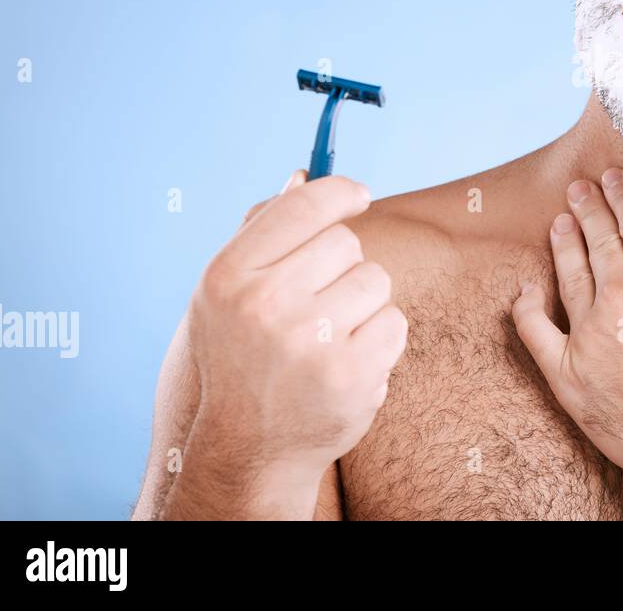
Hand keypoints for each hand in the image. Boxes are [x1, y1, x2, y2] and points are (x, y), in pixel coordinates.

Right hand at [186, 170, 407, 486]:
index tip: (359, 194)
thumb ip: (265, 233)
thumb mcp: (230, 294)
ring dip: (364, 303)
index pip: (301, 206)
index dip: (339, 191)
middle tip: (316, 305)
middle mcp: (264, 305)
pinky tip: (348, 361)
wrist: (250, 448)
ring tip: (329, 337)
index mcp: (227, 276)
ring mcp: (309, 342)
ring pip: (375, 280)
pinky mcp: (350, 375)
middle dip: (342, 267)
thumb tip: (303, 173)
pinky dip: (381, 339)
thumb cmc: (243, 354)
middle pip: (346, 243)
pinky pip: (395, 321)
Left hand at [512, 167, 622, 499]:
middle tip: (579, 189)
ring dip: (564, 245)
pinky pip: (535, 330)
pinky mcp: (566, 371)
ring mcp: (591, 331)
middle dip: (589, 209)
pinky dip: (527, 306)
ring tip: (559, 224)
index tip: (613, 178)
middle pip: (601, 239)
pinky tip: (527, 290)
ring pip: (570, 274)